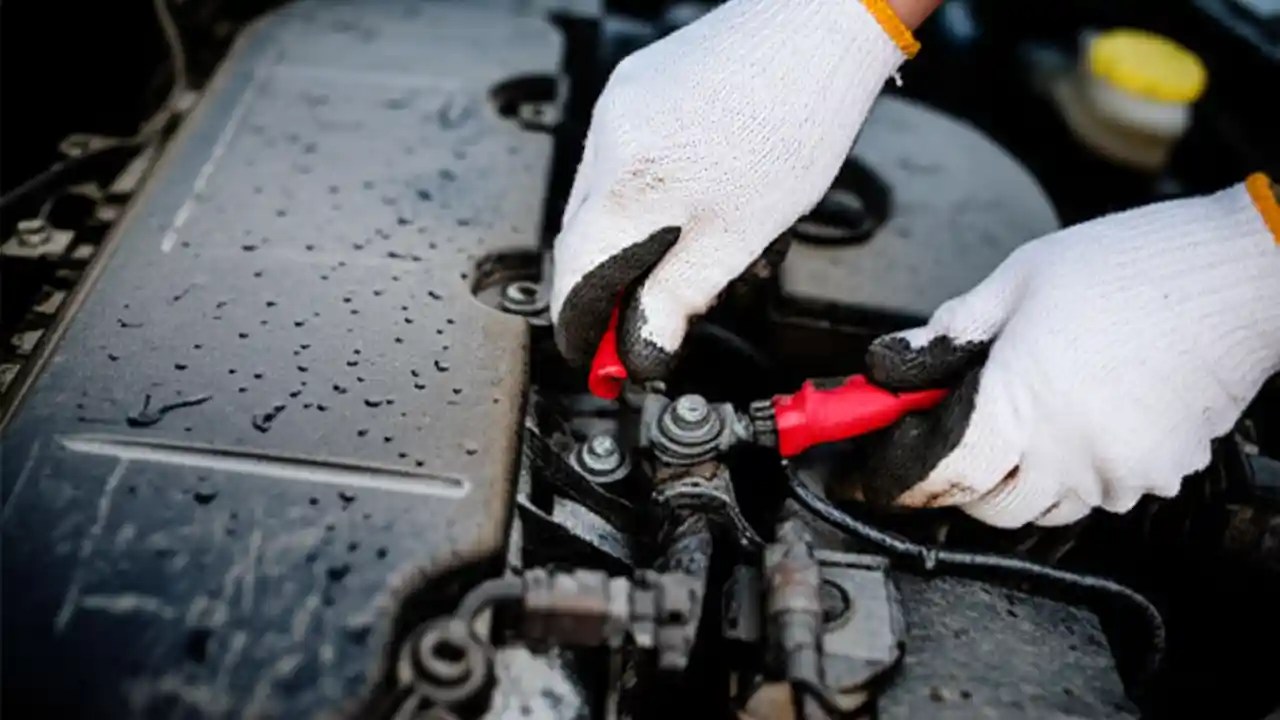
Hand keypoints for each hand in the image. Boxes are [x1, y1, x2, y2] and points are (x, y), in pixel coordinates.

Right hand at [549, 0, 920, 378]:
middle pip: (583, 238)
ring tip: (682, 264)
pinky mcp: (637, 86)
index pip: (574, 277)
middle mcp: (607, 143)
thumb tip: (643, 343)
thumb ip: (680, 294)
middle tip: (643, 324)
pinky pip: (621, 157)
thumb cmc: (795, 119)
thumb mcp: (740, 235)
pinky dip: (640, 194)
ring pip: (602, 197)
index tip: (593, 356)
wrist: (818, 26)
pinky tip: (688, 203)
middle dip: (608, 287)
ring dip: (626, 241)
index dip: (580, 326)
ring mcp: (619, 108)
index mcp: (626, 188)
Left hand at [855, 173, 1279, 527]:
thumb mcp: (1019, 279)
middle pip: (988, 507)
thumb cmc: (1133, 268)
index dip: (904, 478)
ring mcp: (1117, 472)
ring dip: (1018, 480)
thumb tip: (897, 362)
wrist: (1239, 278)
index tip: (882, 473)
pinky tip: (1083, 420)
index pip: (943, 475)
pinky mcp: (1157, 476)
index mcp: (1021, 401)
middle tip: (958, 435)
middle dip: (961, 480)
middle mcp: (1067, 452)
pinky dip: (1076, 473)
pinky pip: (1098, 495)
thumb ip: (951, 330)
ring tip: (1028, 418)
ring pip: (1042, 509)